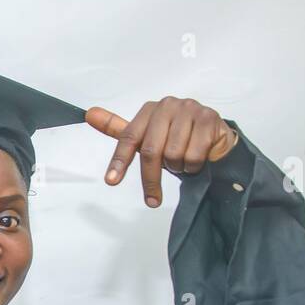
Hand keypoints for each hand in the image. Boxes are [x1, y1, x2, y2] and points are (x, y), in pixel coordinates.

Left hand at [85, 97, 237, 207]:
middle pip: (151, 151)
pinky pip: (194, 155)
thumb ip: (119, 129)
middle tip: (153, 199)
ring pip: (174, 154)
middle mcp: (168, 105)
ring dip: (178, 168)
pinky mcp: (209, 119)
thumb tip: (89, 113)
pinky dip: (194, 166)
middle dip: (151, 179)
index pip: (129, 137)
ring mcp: (190, 110)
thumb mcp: (147, 137)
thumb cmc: (178, 139)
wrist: (215, 139)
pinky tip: (198, 160)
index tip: (112, 180)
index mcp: (150, 109)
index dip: (120, 160)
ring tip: (183, 163)